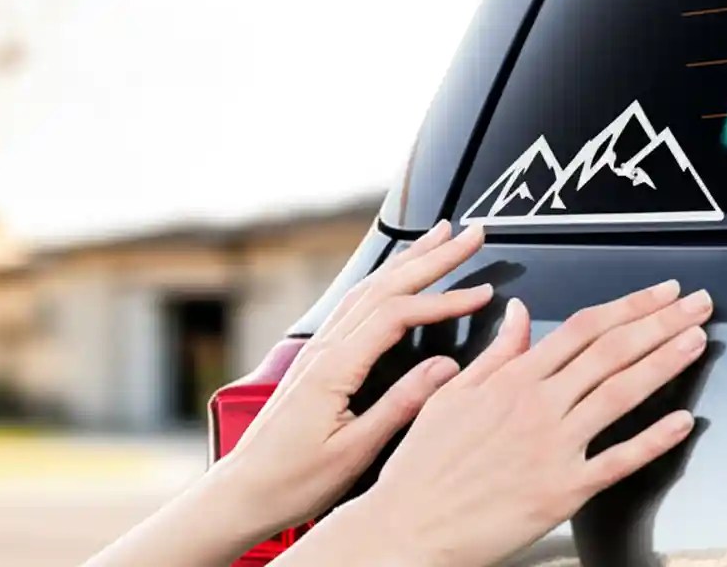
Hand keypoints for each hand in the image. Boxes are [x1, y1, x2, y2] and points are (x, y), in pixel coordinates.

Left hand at [85, 220, 489, 566]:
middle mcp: (324, 347)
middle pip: (385, 286)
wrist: (243, 491)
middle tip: (470, 234)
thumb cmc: (293, 480)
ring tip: (440, 239)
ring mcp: (318, 349)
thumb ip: (402, 404)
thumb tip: (447, 367)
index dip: (444, 300)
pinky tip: (396, 276)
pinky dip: (385, 281)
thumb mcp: (356, 451)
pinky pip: (355, 304)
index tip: (482, 293)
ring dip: (409, 260)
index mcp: (334, 366)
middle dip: (433, 256)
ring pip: (368, 288)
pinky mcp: (317, 358)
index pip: (398, 314)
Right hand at [287, 279, 711, 566]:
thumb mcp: (451, 394)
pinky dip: (653, 439)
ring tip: (697, 339)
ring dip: (665, 362)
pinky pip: (617, 459)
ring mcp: (553, 447)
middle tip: (698, 302)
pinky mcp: (563, 490)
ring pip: (621, 393)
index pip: (584, 327)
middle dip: (662, 321)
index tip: (661, 292)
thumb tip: (519, 313)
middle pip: (612, 350)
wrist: (409, 527)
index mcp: (512, 379)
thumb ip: (495, 352)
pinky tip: (683, 421)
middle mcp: (538, 406)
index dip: (629, 305)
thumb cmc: (424, 466)